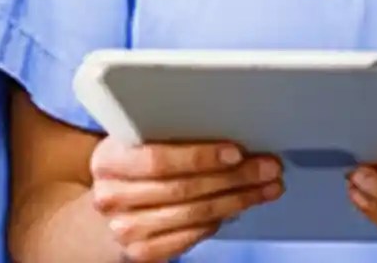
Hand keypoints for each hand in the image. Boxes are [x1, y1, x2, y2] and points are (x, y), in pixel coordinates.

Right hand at [89, 137, 283, 261]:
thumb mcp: (139, 144)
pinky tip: (239, 206)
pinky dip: (219, 219)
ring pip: (193, 213)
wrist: (109, 211)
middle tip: (267, 166)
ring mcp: (126, 228)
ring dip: (237, 199)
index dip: (199, 156)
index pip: (157, 159)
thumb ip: (170, 134)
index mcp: (109, 159)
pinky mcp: (142, 252)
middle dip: (234, 177)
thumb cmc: (134, 169)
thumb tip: (231, 125)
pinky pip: (191, 236)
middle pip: (183, 188)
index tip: (236, 152)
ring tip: (266, 186)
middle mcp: (112, 196)